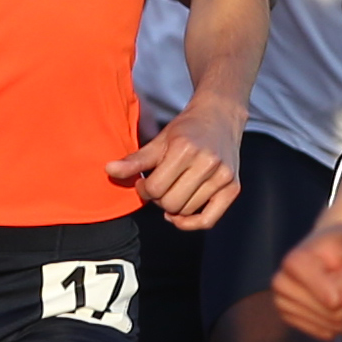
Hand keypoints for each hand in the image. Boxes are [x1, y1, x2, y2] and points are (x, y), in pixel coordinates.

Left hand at [106, 98, 241, 229]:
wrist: (219, 117)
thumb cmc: (187, 129)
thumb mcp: (159, 140)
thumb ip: (135, 160)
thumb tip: (108, 170)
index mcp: (185, 149)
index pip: (155, 188)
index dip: (144, 189)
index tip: (145, 182)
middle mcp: (207, 163)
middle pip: (171, 203)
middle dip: (158, 199)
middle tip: (159, 186)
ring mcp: (223, 176)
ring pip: (186, 211)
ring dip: (174, 207)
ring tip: (173, 190)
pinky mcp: (233, 187)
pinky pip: (209, 220)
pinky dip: (190, 223)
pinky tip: (179, 216)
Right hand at [270, 221, 341, 339]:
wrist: (330, 245)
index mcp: (294, 262)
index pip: (333, 299)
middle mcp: (281, 282)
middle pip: (331, 314)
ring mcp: (282, 301)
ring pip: (328, 327)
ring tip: (337, 288)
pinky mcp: (288, 316)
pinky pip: (323, 334)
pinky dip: (334, 322)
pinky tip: (330, 302)